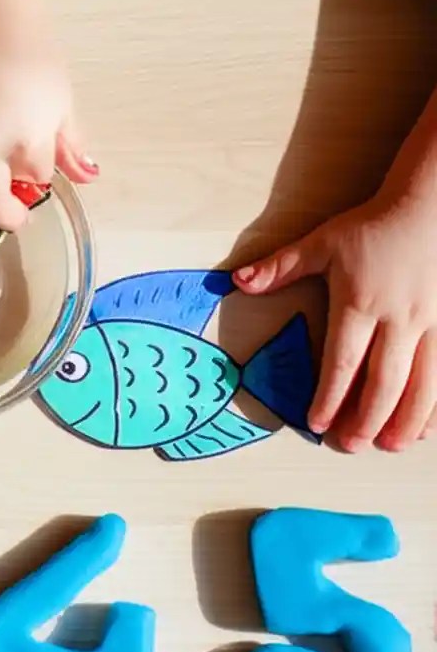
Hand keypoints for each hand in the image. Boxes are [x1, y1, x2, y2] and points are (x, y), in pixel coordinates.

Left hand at [233, 191, 436, 452]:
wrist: (433, 204)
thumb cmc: (373, 227)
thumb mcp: (322, 242)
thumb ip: (280, 267)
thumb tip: (236, 281)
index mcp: (360, 303)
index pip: (342, 361)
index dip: (330, 396)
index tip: (317, 424)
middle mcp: (398, 319)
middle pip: (383, 381)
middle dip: (366, 419)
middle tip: (350, 446)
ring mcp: (430, 323)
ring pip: (422, 383)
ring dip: (406, 419)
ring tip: (391, 447)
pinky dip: (436, 404)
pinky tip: (428, 428)